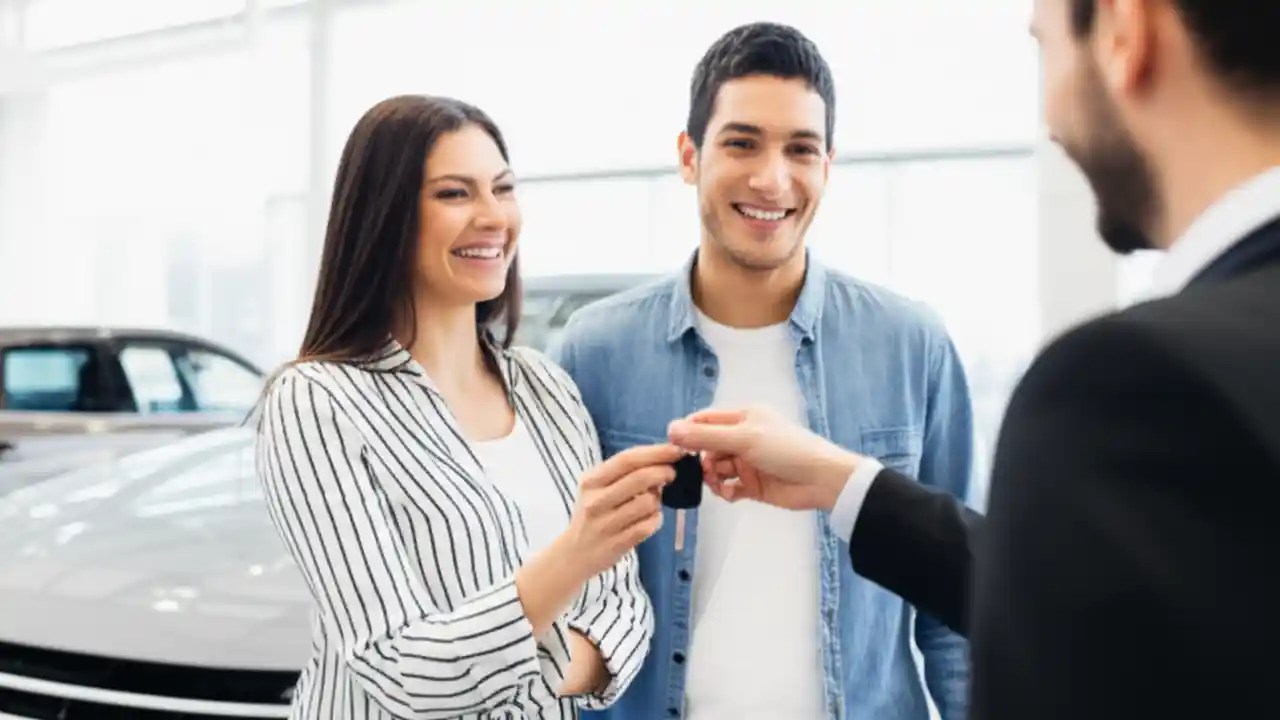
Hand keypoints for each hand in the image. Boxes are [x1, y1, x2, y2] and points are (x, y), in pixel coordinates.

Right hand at [561, 443, 682, 577]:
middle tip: (671, 474)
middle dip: (663, 472)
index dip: (655, 453)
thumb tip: (661, 461)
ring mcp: (606, 524)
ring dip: (657, 500)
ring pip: (648, 503)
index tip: (676, 450)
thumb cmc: (592, 514)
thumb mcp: (597, 488)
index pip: (627, 460)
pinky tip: (648, 519)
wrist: (574, 554)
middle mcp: (596, 500)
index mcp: (591, 481)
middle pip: (640, 478)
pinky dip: (655, 519)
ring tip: (651, 503)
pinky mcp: (618, 544)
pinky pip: (649, 525)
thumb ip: (624, 474)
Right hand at [666, 406, 864, 511]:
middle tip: (705, 471)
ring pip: (717, 469)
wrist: (821, 480)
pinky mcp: (753, 484)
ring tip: (720, 485)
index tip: (673, 446)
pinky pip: (729, 487)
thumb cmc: (786, 450)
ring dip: (713, 478)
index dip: (688, 432)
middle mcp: (744, 437)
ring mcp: (748, 462)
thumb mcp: (744, 438)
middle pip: (708, 447)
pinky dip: (726, 491)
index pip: (706, 420)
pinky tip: (730, 495)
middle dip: (702, 460)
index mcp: (744, 417)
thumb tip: (671, 429)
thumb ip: (706, 436)